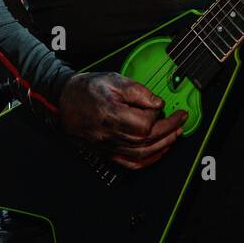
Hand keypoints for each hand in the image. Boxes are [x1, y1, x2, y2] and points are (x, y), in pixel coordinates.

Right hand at [57, 71, 187, 169]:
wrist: (63, 100)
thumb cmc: (86, 89)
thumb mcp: (113, 79)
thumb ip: (138, 91)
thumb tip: (157, 104)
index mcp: (110, 115)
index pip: (144, 123)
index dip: (155, 114)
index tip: (158, 104)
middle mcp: (109, 134)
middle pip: (146, 141)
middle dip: (168, 130)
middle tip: (180, 120)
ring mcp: (107, 146)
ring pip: (141, 154)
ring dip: (163, 145)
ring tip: (175, 134)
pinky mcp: (106, 152)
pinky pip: (130, 163)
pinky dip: (148, 160)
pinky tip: (159, 152)